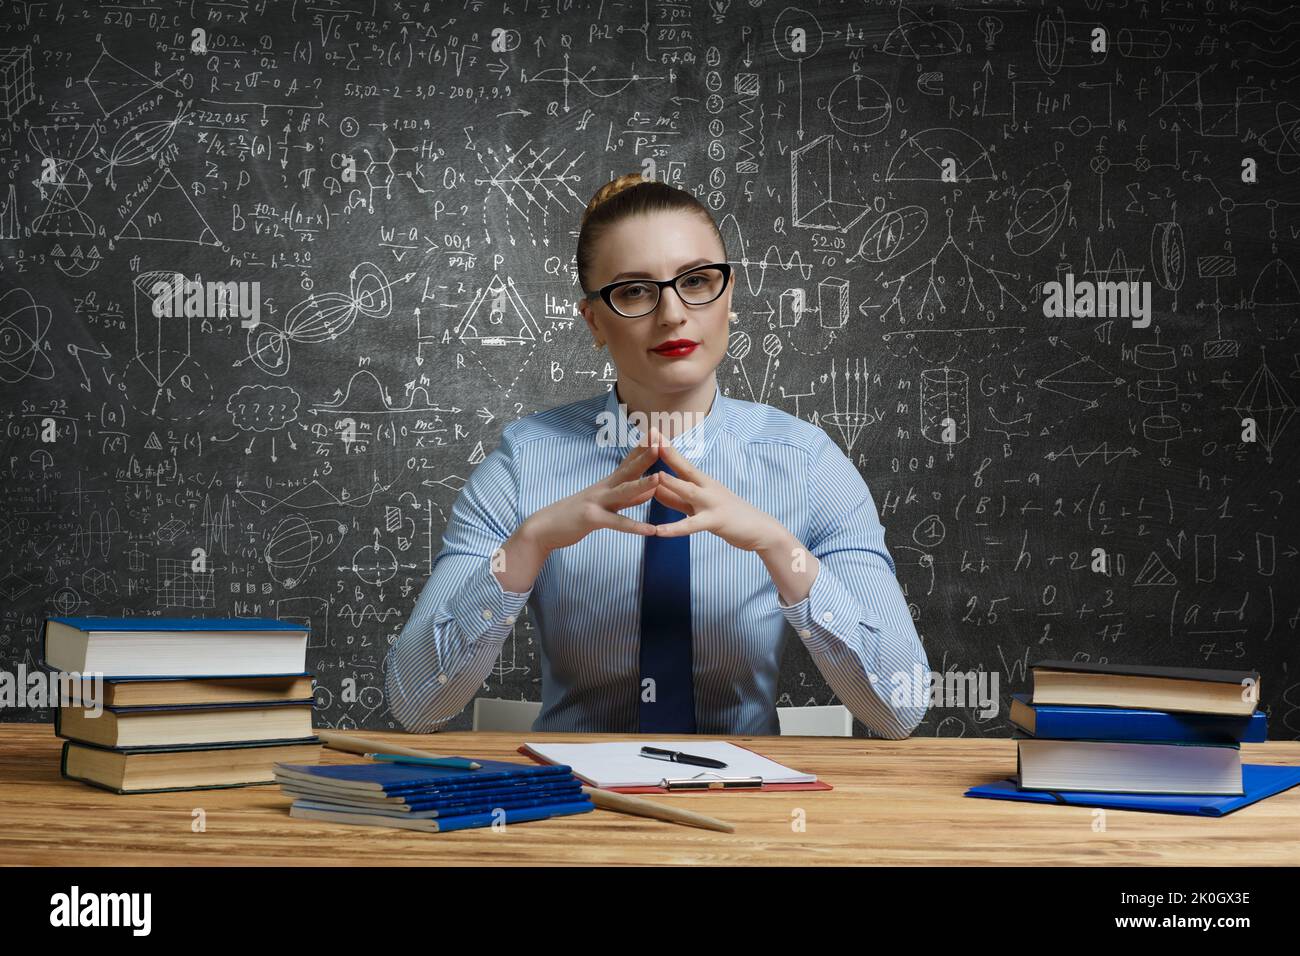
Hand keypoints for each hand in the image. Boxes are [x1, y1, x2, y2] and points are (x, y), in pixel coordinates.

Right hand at [518, 434, 661, 553]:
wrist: (545, 527)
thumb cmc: (575, 515)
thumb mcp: (605, 505)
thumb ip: (628, 498)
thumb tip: (650, 491)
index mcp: (607, 484)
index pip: (628, 462)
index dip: (643, 448)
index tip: (658, 434)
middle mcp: (603, 489)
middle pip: (628, 470)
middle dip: (645, 456)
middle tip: (661, 441)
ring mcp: (596, 502)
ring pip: (623, 492)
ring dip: (642, 484)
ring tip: (660, 477)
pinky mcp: (592, 519)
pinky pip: (616, 523)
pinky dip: (634, 527)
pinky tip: (650, 530)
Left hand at [646, 426, 784, 551]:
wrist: (759, 529)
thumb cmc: (729, 516)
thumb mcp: (699, 505)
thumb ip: (676, 499)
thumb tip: (655, 490)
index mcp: (704, 483)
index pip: (682, 462)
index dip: (667, 448)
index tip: (653, 433)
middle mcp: (708, 489)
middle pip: (686, 469)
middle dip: (669, 454)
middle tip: (652, 438)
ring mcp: (712, 503)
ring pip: (690, 492)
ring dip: (673, 483)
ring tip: (656, 477)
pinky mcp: (716, 521)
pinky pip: (692, 525)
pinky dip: (675, 529)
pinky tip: (659, 531)